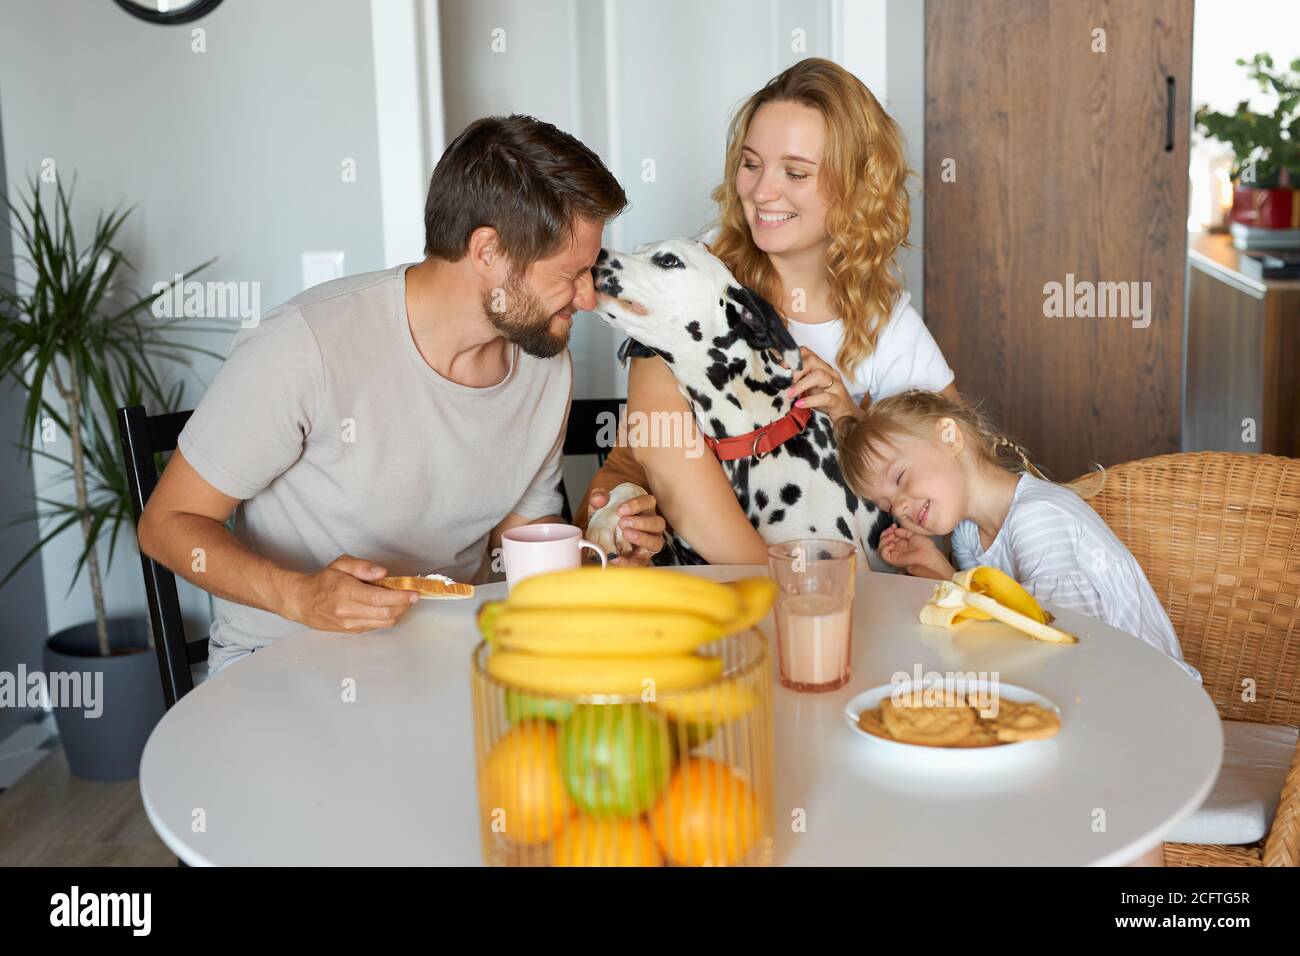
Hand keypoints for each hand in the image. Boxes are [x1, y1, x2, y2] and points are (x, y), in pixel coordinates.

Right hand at [284, 554, 418, 631]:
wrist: (302, 602)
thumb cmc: (323, 581)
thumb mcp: (341, 564)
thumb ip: (363, 566)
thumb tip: (383, 572)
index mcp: (346, 591)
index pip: (380, 598)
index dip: (400, 597)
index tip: (413, 593)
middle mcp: (348, 611)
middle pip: (385, 613)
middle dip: (404, 605)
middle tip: (412, 596)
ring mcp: (349, 624)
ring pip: (383, 622)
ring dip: (398, 613)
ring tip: (402, 601)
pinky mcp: (351, 631)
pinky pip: (376, 626)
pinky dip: (387, 618)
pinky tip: (388, 608)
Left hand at [586, 488, 665, 565]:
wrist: (598, 544)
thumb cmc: (605, 522)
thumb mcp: (599, 507)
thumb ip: (598, 498)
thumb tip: (599, 498)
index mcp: (644, 510)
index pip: (649, 502)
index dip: (637, 504)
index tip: (620, 509)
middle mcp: (651, 526)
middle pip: (658, 522)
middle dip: (641, 522)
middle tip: (622, 523)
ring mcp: (650, 543)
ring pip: (656, 541)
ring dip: (642, 538)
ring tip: (626, 535)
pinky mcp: (642, 559)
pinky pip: (641, 562)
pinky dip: (628, 562)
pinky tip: (617, 558)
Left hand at [786, 347, 859, 424]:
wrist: (847, 416)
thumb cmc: (826, 401)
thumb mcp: (810, 388)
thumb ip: (799, 381)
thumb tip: (780, 378)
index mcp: (823, 368)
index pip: (807, 353)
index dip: (792, 357)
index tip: (780, 365)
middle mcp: (830, 373)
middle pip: (812, 360)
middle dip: (796, 369)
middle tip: (785, 381)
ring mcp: (836, 386)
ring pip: (819, 376)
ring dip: (801, 384)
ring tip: (790, 394)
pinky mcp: (838, 400)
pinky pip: (825, 397)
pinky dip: (810, 400)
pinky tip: (799, 405)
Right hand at [878, 526, 955, 579]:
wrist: (929, 555)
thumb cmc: (926, 547)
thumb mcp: (914, 534)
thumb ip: (904, 532)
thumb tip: (896, 530)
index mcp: (902, 543)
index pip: (891, 536)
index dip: (890, 530)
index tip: (893, 525)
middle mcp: (898, 549)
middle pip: (884, 541)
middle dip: (885, 533)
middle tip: (891, 529)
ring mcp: (895, 554)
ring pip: (882, 547)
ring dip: (884, 539)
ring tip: (891, 535)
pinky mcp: (894, 560)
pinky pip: (883, 554)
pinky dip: (884, 547)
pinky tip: (891, 543)